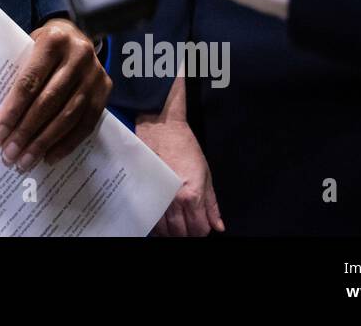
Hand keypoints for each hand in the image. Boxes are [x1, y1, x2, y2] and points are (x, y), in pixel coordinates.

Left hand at [0, 17, 109, 169]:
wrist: (77, 33)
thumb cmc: (43, 45)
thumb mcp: (28, 45)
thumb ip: (16, 73)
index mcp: (53, 41)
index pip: (29, 82)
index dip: (13, 110)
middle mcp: (78, 57)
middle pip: (48, 102)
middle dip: (26, 132)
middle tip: (9, 154)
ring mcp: (95, 76)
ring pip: (67, 117)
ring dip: (43, 143)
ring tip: (25, 160)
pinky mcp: (105, 92)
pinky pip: (86, 125)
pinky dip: (66, 144)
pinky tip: (49, 157)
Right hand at [136, 115, 223, 235]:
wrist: (160, 128)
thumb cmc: (185, 147)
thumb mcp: (205, 173)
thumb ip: (211, 203)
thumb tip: (218, 226)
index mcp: (192, 195)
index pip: (199, 229)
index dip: (202, 231)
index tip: (201, 224)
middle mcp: (174, 200)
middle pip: (181, 233)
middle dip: (187, 233)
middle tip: (188, 224)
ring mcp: (156, 197)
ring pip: (164, 229)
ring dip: (171, 230)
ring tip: (175, 222)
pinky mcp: (143, 192)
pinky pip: (150, 218)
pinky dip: (157, 223)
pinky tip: (162, 218)